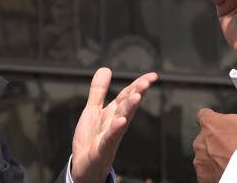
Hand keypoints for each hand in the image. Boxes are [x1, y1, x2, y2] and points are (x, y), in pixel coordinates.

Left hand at [70, 68, 157, 182]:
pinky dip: (115, 129)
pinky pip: (110, 138)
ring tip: (137, 96)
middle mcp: (116, 123)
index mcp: (113, 113)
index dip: (138, 85)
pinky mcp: (101, 149)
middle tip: (147, 82)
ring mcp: (110, 136)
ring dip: (130, 108)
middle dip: (137, 93)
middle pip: (128, 106)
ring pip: (122, 120)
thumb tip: (106, 69)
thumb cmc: (91, 139)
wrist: (84, 167)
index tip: (153, 76)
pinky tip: (121, 121)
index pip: (128, 96)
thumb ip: (98, 91)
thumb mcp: (92, 110)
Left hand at [193, 61, 236, 182]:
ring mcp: (200, 161)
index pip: (204, 116)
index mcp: (210, 124)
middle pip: (205, 136)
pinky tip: (228, 170)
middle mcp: (200, 141)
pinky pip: (205, 172)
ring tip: (233, 159)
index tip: (226, 125)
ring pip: (205, 155)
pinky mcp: (202, 178)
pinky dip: (214, 171)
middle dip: (216, 139)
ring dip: (215, 156)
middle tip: (235, 145)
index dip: (215, 120)